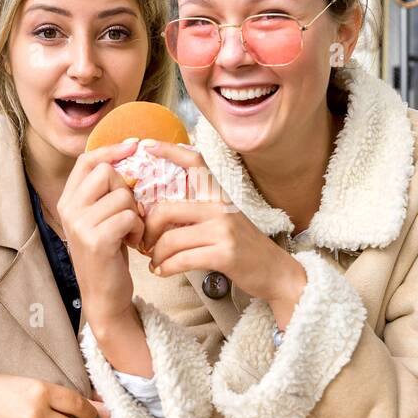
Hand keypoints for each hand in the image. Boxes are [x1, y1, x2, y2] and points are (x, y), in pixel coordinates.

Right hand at [57, 139, 144, 326]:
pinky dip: (138, 228)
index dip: (111, 150)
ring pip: (122, 195)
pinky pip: (128, 216)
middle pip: (107, 172)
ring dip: (135, 213)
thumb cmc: (108, 254)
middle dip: (127, 189)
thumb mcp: (99, 218)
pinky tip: (133, 241)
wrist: (104, 295)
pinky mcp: (96, 241)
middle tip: (129, 213)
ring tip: (131, 231)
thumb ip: (104, 192)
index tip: (134, 145)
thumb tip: (128, 155)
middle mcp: (68, 210)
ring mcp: (80, 225)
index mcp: (67, 201)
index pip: (86, 161)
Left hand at [139, 142, 306, 312]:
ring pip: (171, 239)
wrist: (275, 272)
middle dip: (148, 230)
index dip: (170, 151)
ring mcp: (223, 230)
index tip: (147, 145)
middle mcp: (221, 208)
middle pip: (167, 210)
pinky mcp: (224, 254)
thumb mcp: (225, 220)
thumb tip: (160, 212)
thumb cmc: (244, 248)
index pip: (194, 164)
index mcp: (219, 196)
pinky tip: (163, 271)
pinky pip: (182, 260)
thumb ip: (198, 212)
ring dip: (156, 255)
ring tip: (155, 263)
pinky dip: (166, 268)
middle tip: (143, 243)